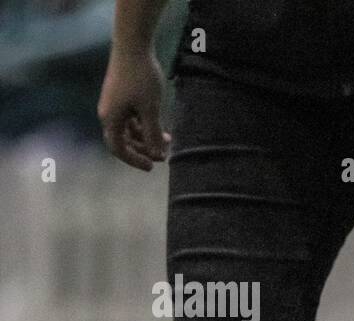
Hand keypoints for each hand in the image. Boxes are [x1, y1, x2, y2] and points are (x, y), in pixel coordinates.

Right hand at [97, 49, 169, 170]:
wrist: (133, 46)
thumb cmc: (142, 78)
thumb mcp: (151, 110)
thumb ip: (153, 134)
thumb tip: (157, 155)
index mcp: (110, 118)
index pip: (118, 149)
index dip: (134, 160)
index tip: (152, 167)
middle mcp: (109, 113)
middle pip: (124, 141)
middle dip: (144, 150)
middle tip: (165, 156)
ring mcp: (115, 104)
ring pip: (130, 130)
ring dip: (147, 137)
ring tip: (169, 140)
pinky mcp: (122, 96)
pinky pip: (132, 118)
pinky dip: (145, 125)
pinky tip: (162, 127)